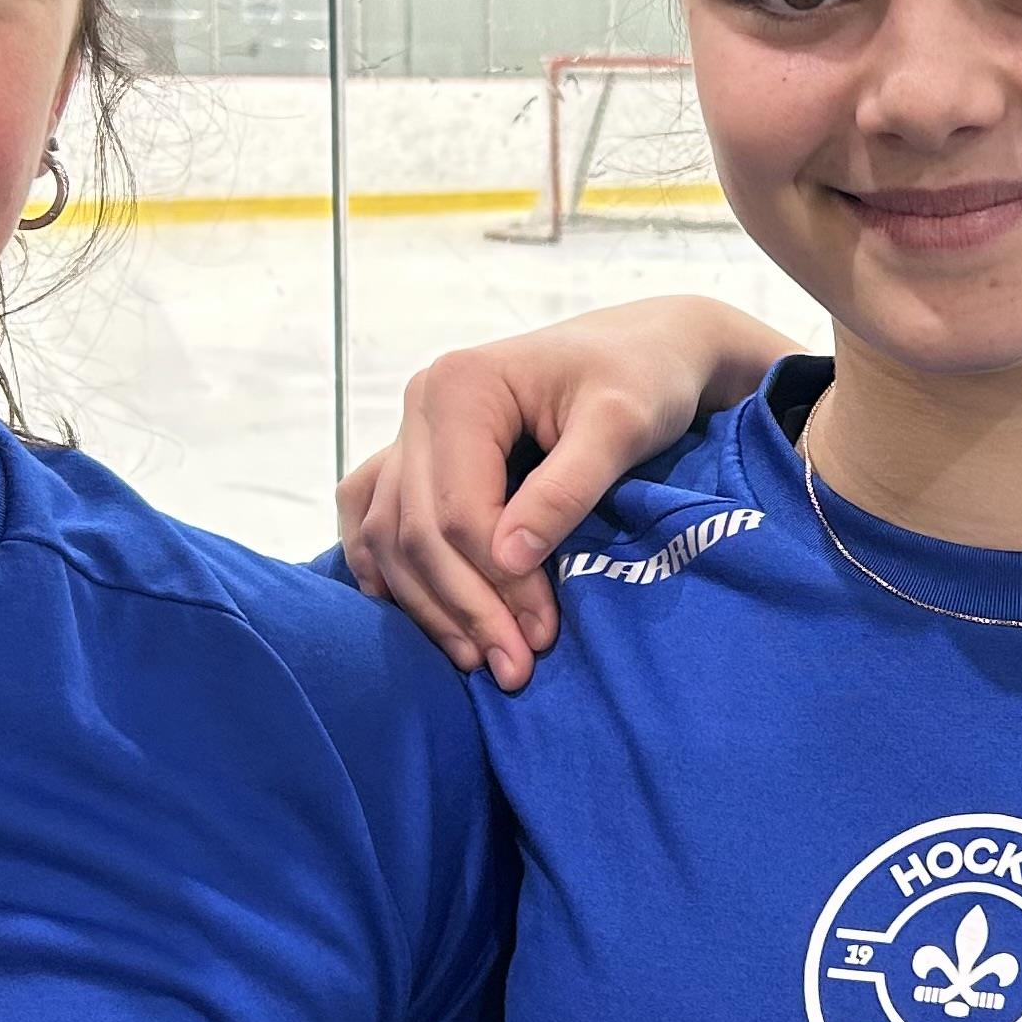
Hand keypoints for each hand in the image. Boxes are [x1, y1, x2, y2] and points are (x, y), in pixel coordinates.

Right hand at [339, 298, 797, 692]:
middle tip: (514, 670)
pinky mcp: (416, 459)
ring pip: (387, 538)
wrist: (647, 350)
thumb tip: (509, 558)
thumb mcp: (623, 424)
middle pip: (415, 531)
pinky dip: (390, 575)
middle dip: (464, 607)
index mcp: (460, 386)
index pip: (457, 509)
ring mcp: (410, 433)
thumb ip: (567, 487)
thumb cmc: (644, 378)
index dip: (495, 582)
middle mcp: (420, 405)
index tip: (542, 635)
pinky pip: (374, 524)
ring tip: (479, 660)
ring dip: (427, 606)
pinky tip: (423, 619)